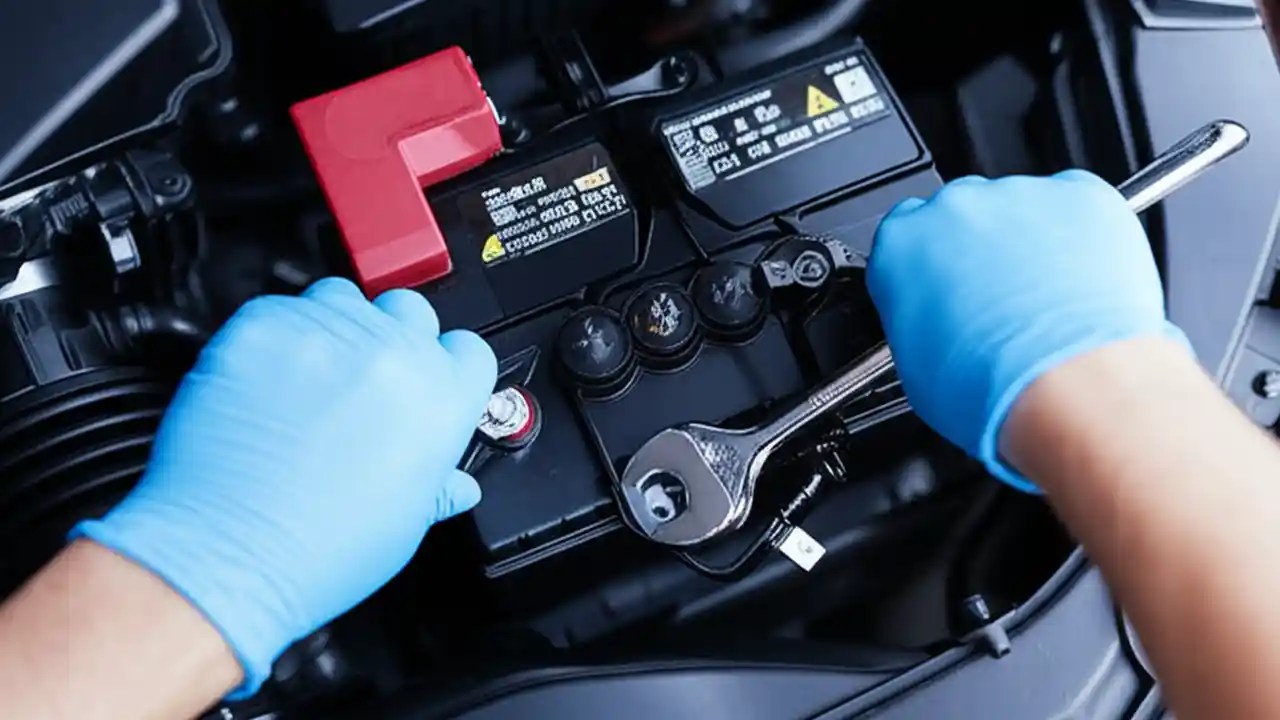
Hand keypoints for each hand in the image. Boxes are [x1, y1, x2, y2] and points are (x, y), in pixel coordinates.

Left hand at [73, 278, 496, 696]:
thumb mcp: (406, 522)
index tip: (425, 383)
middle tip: (363, 383)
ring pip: (342, 298)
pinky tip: (265, 383)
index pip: (468, 349)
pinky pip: (278, 309)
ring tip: (310, 379)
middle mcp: (392, 353)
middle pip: (409, 310)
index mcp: (442, 398)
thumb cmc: (320, 548)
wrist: (230, 550)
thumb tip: (454, 484)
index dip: (446, 368)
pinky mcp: (263, 325)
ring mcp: (327, 332)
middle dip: (392, 338)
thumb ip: (437, 484)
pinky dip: (274, 337)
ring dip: (333, 328)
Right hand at [868, 171, 1185, 490]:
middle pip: (963, 216)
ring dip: (1033, 244)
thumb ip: (917, 318)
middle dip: (980, 251)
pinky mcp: (1081, 196)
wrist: (1070, 387)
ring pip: (1023, 209)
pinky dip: (1084, 236)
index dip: (930, 265)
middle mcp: (956, 208)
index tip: (946, 287)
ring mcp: (1020, 196)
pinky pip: (1079, 204)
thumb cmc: (993, 387)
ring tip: (1051, 305)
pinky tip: (1084, 284)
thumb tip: (936, 324)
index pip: (904, 236)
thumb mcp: (917, 368)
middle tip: (1001, 304)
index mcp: (902, 244)